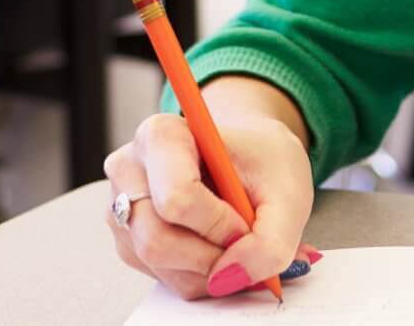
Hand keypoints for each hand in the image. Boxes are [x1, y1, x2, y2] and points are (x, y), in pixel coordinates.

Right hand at [104, 112, 315, 300]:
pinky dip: (202, 275)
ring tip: (238, 241)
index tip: (246, 221)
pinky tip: (220, 249)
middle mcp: (130, 171)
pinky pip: (164, 278)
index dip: (218, 223)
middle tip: (245, 241)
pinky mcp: (130, 243)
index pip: (176, 198)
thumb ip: (271, 240)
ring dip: (210, 268)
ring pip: (160, 265)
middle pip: (157, 239)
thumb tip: (230, 277)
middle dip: (211, 255)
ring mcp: (124, 209)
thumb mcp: (289, 192)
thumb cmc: (264, 162)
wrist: (252, 160)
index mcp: (160, 136)